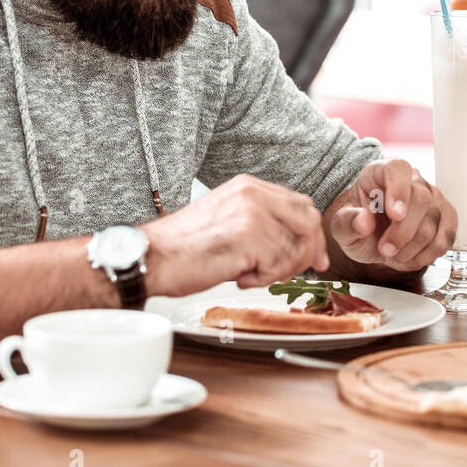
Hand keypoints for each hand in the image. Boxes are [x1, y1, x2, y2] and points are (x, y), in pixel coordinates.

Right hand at [139, 174, 328, 295]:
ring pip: (294, 251)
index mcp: (249, 187)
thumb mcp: (229, 220)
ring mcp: (253, 214)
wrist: (150, 258)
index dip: (312, 235)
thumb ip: (263, 223)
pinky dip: (261, 280)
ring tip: (245, 273)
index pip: (302, 205)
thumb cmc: (184, 247)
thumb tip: (301, 245)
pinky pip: (278, 267)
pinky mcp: (249, 238)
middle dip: (306, 254)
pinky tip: (237, 277)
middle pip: (309, 223)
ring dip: (275, 272)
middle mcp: (254, 194)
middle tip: (285, 273)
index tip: (315, 258)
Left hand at [327, 159, 456, 272]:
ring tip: (393, 255)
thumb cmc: (359, 226)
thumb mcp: (342, 228)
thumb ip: (348, 223)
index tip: (394, 214)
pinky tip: (409, 257)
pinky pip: (444, 238)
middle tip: (385, 250)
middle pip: (421, 198)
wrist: (373, 239)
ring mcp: (433, 198)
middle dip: (403, 232)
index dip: (399, 190)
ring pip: (434, 221)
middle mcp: (412, 180)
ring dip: (412, 248)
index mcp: (382, 172)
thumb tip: (363, 222)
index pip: (397, 169)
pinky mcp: (446, 217)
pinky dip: (425, 255)